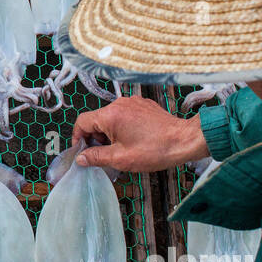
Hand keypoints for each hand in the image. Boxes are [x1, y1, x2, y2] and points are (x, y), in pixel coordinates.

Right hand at [71, 94, 207, 172]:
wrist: (183, 140)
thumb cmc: (155, 150)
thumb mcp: (120, 159)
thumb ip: (96, 157)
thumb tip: (81, 158)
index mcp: (110, 115)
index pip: (82, 122)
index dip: (78, 138)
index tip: (82, 151)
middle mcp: (119, 104)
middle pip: (96, 119)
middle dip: (95, 137)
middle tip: (103, 154)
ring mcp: (132, 102)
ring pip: (110, 117)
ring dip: (109, 133)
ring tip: (120, 149)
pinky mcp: (143, 105)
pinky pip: (124, 114)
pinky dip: (122, 126)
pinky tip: (132, 140)